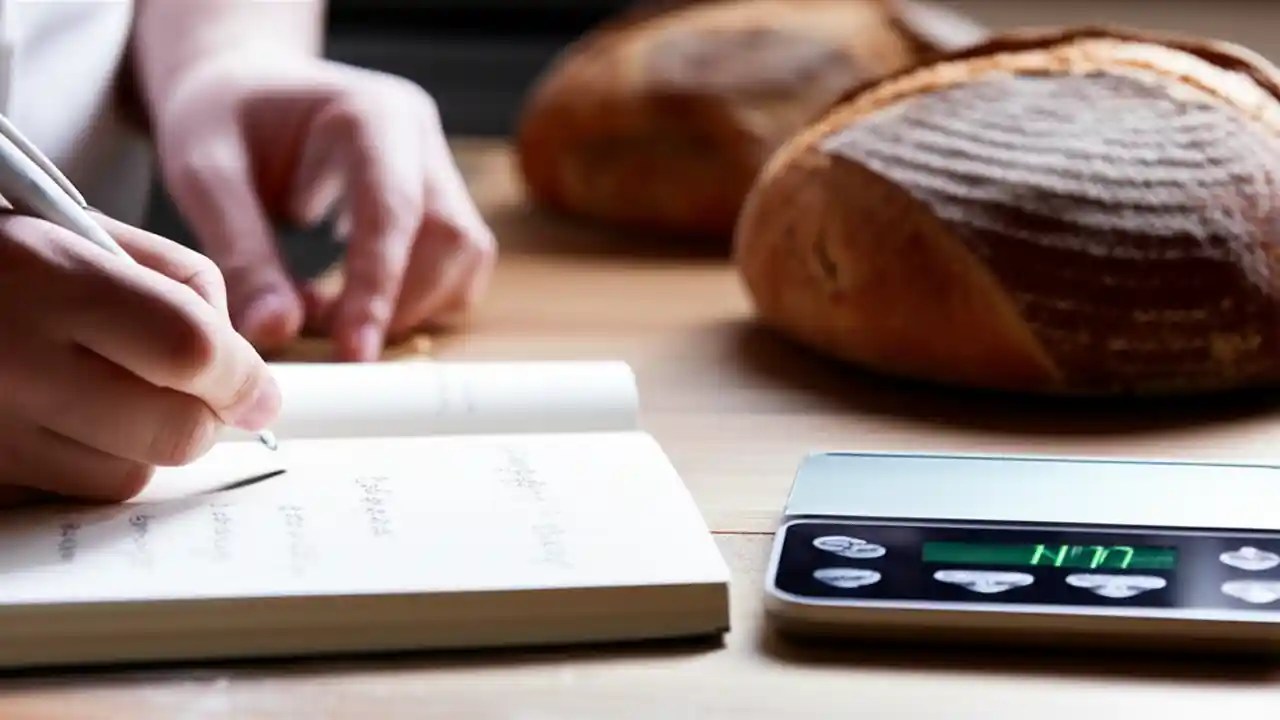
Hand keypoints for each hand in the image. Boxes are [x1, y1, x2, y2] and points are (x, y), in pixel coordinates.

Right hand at [0, 213, 280, 505]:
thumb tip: (247, 368)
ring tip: (109, 394)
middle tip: (204, 396)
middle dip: (205, 417)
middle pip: (172, 433)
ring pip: (126, 476)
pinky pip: (65, 494)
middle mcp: (9, 362)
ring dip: (145, 445)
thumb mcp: (81, 227)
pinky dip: (86, 465)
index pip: (191, 352)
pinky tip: (61, 419)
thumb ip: (180, 287)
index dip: (243, 377)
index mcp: (44, 278)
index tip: (258, 388)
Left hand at [150, 54, 496, 360]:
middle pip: (452, 239)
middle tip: (329, 341)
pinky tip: (350, 303)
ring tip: (331, 318)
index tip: (353, 353)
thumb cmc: (220, 116)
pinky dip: (414, 301)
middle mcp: (421, 138)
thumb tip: (277, 333)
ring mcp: (437, 169)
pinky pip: (456, 266)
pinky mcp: (437, 202)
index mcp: (372, 113)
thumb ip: (240, 251)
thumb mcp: (205, 172)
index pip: (393, 211)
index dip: (378, 287)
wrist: (241, 86)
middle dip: (402, 305)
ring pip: (465, 258)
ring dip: (413, 308)